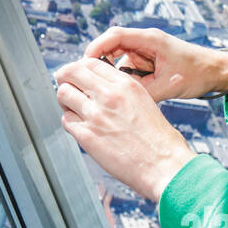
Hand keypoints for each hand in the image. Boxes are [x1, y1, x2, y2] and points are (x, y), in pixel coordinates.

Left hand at [54, 56, 196, 203]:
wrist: (164, 165)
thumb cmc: (159, 139)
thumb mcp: (144, 101)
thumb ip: (120, 91)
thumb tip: (99, 87)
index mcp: (125, 84)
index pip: (90, 62)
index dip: (80, 68)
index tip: (78, 76)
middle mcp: (108, 95)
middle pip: (71, 72)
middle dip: (65, 78)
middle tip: (67, 86)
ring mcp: (96, 115)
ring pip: (63, 94)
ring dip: (65, 100)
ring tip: (74, 108)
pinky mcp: (87, 136)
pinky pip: (66, 120)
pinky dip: (70, 122)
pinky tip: (81, 127)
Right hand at [87, 26, 227, 101]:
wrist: (216, 71)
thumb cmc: (197, 73)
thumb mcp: (169, 86)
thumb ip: (144, 92)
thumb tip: (120, 102)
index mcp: (150, 39)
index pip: (115, 36)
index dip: (96, 47)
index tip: (85, 63)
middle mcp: (145, 42)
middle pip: (111, 45)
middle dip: (97, 61)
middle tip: (87, 79)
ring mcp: (145, 51)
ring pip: (117, 58)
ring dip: (110, 72)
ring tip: (105, 89)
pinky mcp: (146, 60)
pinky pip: (126, 67)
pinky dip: (121, 77)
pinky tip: (119, 91)